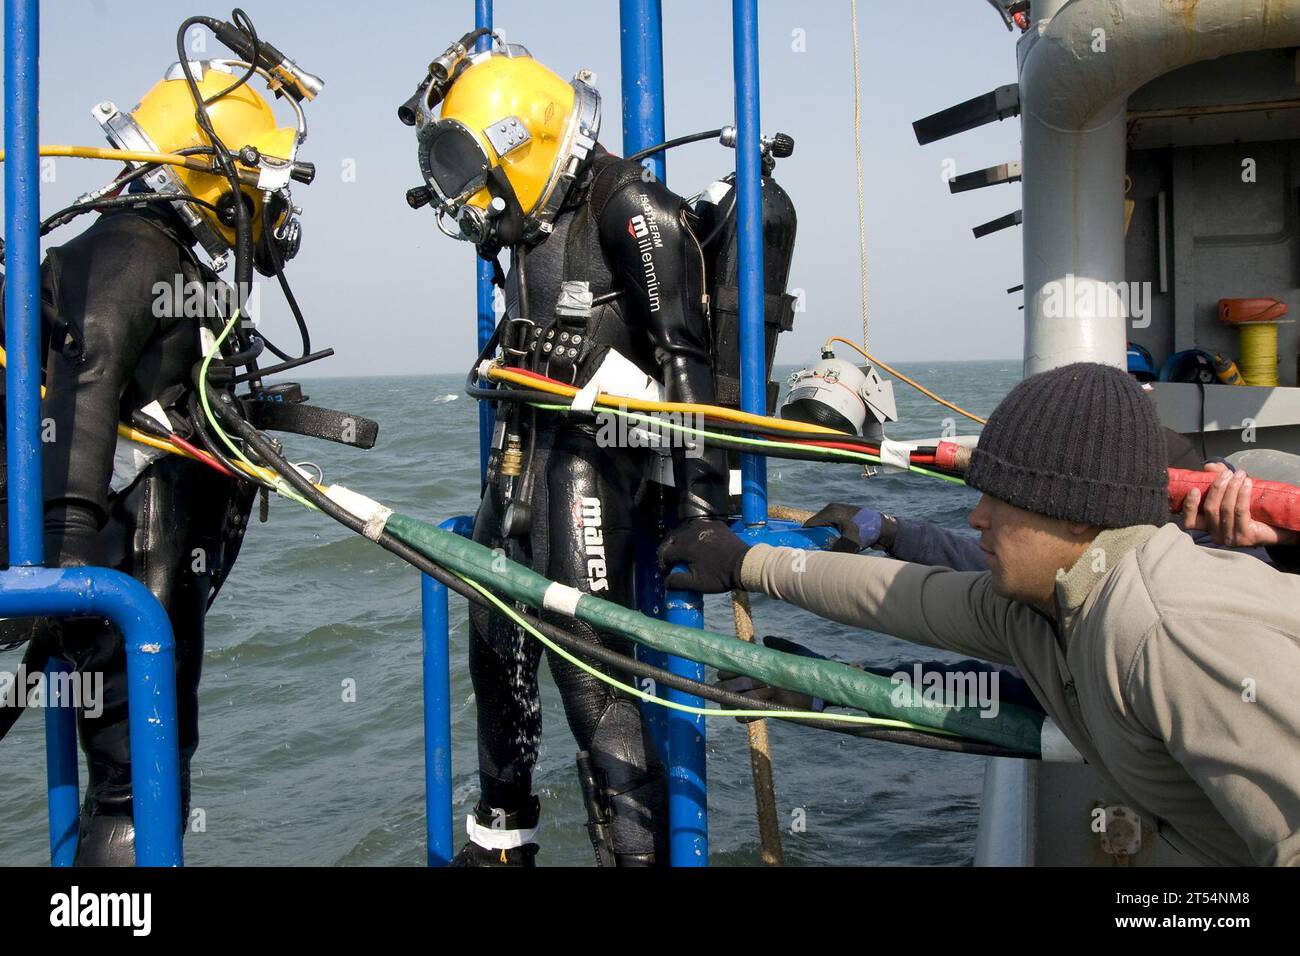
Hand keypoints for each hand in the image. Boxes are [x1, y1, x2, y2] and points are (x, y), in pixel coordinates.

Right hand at [657, 518, 749, 592]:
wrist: (744, 564)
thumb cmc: (720, 576)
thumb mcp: (697, 584)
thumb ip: (678, 581)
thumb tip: (665, 581)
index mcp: (685, 547)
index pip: (666, 553)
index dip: (663, 563)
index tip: (667, 570)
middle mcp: (691, 532)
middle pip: (673, 539)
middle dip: (669, 549)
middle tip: (671, 560)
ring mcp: (704, 526)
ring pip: (685, 530)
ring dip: (681, 540)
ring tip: (683, 550)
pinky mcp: (715, 524)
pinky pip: (699, 526)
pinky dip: (694, 533)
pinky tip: (698, 542)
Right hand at [716, 636, 830, 721]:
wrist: (826, 682)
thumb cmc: (810, 663)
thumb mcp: (795, 651)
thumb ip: (780, 644)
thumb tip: (765, 640)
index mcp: (764, 669)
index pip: (739, 670)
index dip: (728, 671)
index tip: (722, 671)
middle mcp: (763, 683)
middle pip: (737, 686)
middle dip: (728, 685)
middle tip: (721, 684)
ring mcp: (768, 696)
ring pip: (742, 699)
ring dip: (733, 698)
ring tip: (728, 696)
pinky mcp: (775, 708)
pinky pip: (755, 714)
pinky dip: (744, 715)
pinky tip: (738, 712)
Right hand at [803, 503, 882, 552]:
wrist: (884, 528)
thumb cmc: (866, 533)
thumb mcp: (849, 544)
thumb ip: (835, 551)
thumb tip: (822, 562)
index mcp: (831, 512)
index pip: (810, 523)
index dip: (804, 535)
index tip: (800, 546)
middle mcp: (833, 508)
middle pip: (816, 524)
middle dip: (812, 536)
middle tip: (809, 549)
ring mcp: (839, 510)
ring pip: (824, 525)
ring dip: (821, 535)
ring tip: (819, 547)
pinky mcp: (845, 515)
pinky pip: (831, 524)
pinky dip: (829, 532)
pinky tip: (830, 542)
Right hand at [1181, 463, 1298, 547]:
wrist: (1279, 528)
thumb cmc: (1253, 511)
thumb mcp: (1233, 495)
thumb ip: (1218, 480)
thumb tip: (1209, 466)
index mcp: (1209, 528)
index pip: (1190, 522)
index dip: (1190, 506)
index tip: (1195, 489)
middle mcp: (1217, 536)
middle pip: (1210, 509)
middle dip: (1218, 488)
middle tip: (1228, 473)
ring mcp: (1231, 538)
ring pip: (1226, 509)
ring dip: (1232, 488)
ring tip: (1240, 474)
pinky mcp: (1246, 537)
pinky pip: (1240, 511)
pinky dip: (1242, 495)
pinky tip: (1247, 483)